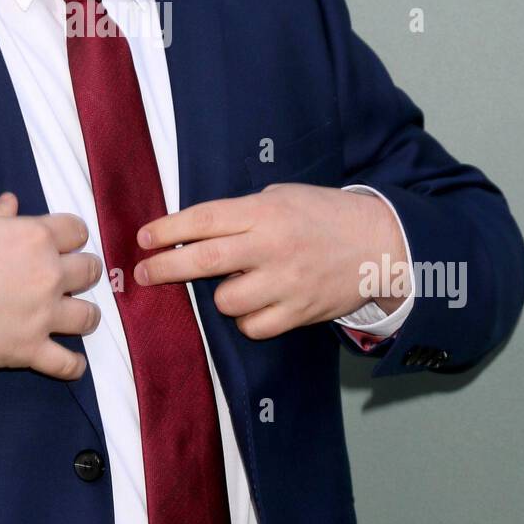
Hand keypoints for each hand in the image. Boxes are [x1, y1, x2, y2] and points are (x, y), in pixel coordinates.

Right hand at [0, 192, 101, 378]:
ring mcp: (41, 314)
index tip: (66, 242)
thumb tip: (11, 203)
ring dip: (85, 314)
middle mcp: (47, 273)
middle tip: (71, 277)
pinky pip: (65, 362)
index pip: (77, 230)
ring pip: (88, 315)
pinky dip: (72, 365)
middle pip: (89, 270)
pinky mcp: (29, 348)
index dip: (72, 235)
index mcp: (34, 237)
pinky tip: (74, 362)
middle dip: (83, 270)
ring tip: (78, 315)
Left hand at [133, 184, 405, 339]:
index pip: (204, 220)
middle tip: (143, 273)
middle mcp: (272, 247)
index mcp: (265, 211)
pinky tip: (254, 305)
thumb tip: (194, 231)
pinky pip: (253, 326)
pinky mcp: (299, 312)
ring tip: (234, 283)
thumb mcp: (283, 197)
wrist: (379, 244)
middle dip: (165, 268)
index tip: (144, 238)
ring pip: (226, 301)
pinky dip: (247, 319)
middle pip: (204, 262)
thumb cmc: (324, 215)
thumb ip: (242, 213)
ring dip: (219, 295)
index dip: (168, 230)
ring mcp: (286, 283)